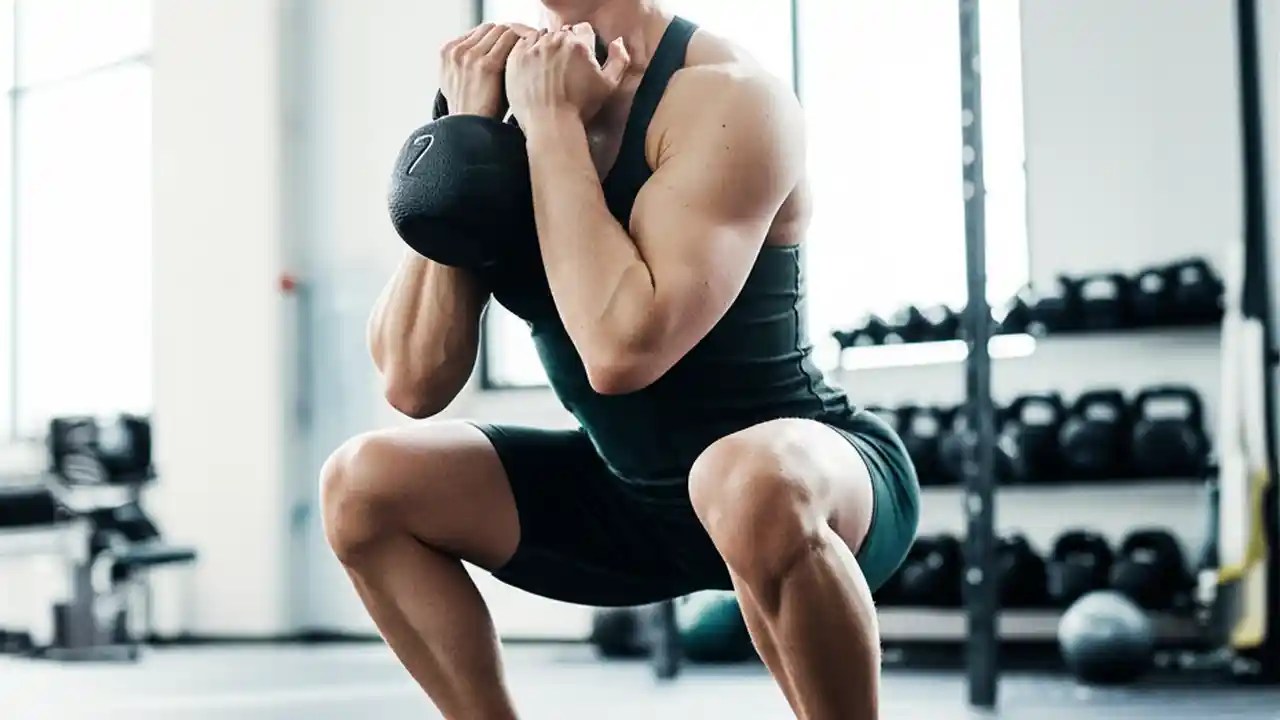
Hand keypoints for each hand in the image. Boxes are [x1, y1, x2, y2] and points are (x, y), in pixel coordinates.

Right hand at [439, 23, 535, 117]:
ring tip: (526, 55)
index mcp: (447, 51)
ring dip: (515, 40)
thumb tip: (483, 49)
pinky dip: (521, 44)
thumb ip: (464, 61)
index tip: (507, 49)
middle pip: (489, 28)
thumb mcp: (456, 82)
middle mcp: (457, 51)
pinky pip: (510, 40)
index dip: (495, 39)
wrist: (472, 130)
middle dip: (505, 37)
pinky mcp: (487, 65)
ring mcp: (470, 56)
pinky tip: (529, 57)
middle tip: (520, 50)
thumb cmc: (472, 110)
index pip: (477, 30)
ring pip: (501, 30)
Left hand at [505, 23, 629, 123]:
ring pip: (542, 36)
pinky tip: (533, 67)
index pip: (583, 30)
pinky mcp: (516, 57)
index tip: (579, 58)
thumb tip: (617, 42)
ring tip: (547, 68)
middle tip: (563, 67)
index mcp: (579, 45)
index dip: (583, 44)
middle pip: (562, 33)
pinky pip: (522, 43)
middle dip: (564, 46)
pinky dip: (528, 51)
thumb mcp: (609, 86)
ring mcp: (534, 48)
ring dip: (546, 46)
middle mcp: (556, 41)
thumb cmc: (580, 108)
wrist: (550, 124)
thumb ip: (619, 60)